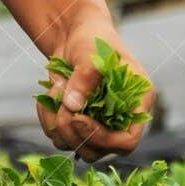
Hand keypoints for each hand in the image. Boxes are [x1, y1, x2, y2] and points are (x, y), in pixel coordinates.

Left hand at [34, 18, 154, 162]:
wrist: (73, 34)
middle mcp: (120, 119)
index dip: (103, 139)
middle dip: (74, 132)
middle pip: (99, 151)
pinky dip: (48, 119)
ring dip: (58, 123)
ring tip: (56, 89)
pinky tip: (50, 94)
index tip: (78, 119)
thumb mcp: (91, 52)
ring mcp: (98, 124)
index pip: (127, 140)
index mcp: (136, 103)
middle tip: (61, 105)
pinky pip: (58, 137)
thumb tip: (73, 107)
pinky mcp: (77, 123)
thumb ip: (85, 77)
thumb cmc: (91, 39)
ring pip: (75, 147)